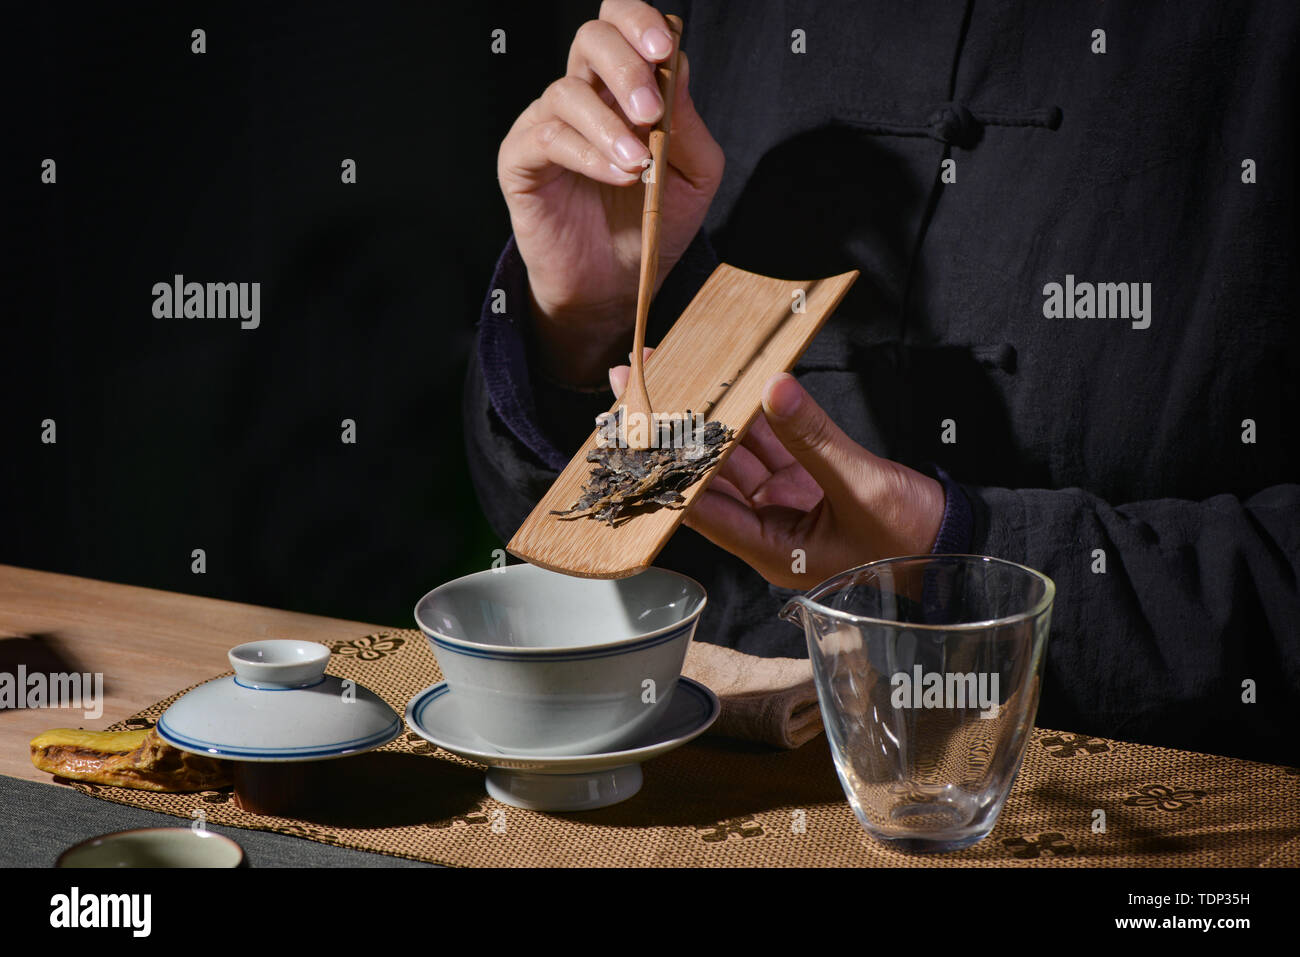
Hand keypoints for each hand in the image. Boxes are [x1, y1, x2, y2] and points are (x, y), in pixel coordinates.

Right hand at [498, 0, 723, 386]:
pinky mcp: (521, 160)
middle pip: (591, 36)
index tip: (666, 51)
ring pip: (568, 91)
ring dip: (609, 125)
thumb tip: (678, 70)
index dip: (641, 24)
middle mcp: (584, 95)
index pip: (623, 24)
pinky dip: (588, 154)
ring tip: (639, 165)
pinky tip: (617, 176)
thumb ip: (688, 125)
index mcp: (623, 87)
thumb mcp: (691, 176)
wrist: (614, 286)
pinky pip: (548, 138)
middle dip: (625, 65)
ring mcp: (548, 124)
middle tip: (651, 111)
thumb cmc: (649, 225)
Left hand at [610, 353, 946, 587]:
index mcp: (774, 550)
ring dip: (707, 422)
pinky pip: (767, 448)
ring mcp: (787, 506)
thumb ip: (814, 436)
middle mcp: (771, 529)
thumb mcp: (859, 485)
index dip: (668, 471)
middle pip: (708, 480)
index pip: (704, 509)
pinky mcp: (806, 484)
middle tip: (636, 395)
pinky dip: (750, 419)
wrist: (959, 542)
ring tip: (672, 382)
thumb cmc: (912, 540)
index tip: (638, 437)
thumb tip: (773, 387)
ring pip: (735, 459)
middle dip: (674, 438)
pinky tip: (728, 389)